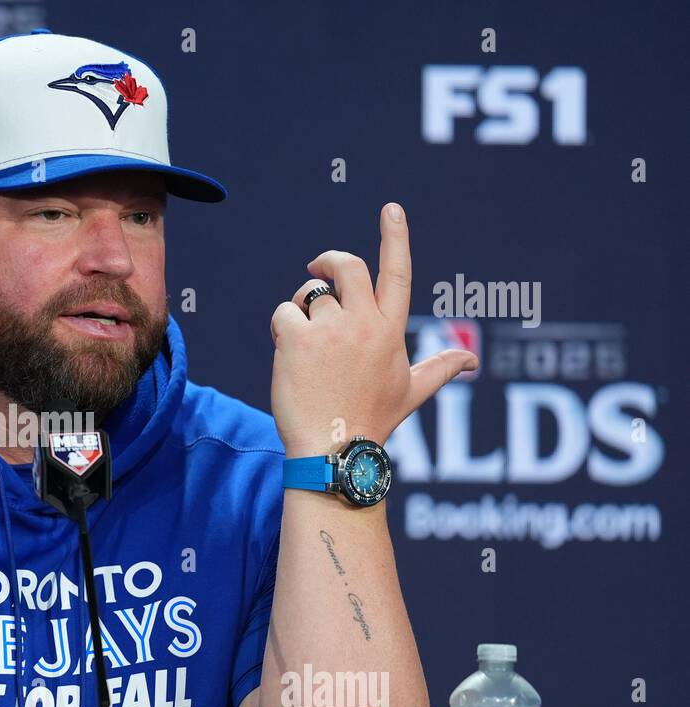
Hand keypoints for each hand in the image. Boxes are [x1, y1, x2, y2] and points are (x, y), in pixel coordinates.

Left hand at [269, 203, 478, 457]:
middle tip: (316, 268)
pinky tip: (288, 356)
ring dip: (302, 312)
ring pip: (310, 295)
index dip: (394, 237)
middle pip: (347, 267)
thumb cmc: (371, 422)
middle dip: (330, 260)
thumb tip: (471, 361)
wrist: (333, 450)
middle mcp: (363, 323)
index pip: (397, 273)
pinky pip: (284, 313)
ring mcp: (330, 329)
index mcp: (391, 331)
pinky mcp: (297, 338)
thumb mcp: (411, 392)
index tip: (391, 209)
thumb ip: (440, 368)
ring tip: (305, 348)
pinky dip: (281, 329)